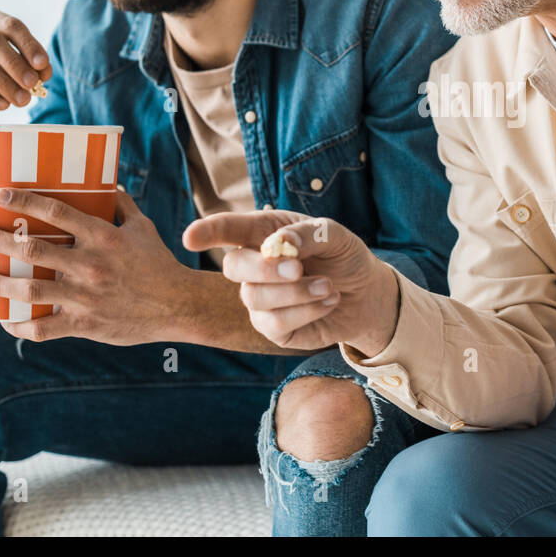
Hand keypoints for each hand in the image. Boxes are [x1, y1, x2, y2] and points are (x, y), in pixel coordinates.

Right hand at [0, 3, 51, 121]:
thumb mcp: (10, 65)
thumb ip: (28, 64)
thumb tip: (43, 72)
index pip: (9, 24)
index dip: (29, 45)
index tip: (43, 66)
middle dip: (15, 63)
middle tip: (33, 84)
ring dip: (4, 82)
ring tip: (22, 100)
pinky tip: (3, 104)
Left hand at [0, 187, 192, 344]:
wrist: (178, 305)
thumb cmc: (159, 264)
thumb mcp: (143, 228)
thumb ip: (121, 206)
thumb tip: (106, 184)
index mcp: (102, 237)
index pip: (55, 212)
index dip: (24, 201)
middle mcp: (89, 265)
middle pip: (31, 249)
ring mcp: (84, 297)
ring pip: (28, 289)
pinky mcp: (84, 324)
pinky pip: (43, 328)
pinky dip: (20, 326)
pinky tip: (6, 320)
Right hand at [181, 212, 398, 353]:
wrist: (366, 293)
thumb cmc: (343, 256)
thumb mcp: (334, 235)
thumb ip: (306, 234)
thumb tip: (278, 245)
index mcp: (263, 233)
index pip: (227, 229)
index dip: (206, 232)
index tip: (190, 238)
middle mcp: (254, 264)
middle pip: (233, 266)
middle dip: (263, 268)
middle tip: (299, 268)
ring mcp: (259, 297)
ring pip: (254, 297)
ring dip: (295, 292)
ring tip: (329, 286)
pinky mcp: (272, 327)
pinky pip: (274, 322)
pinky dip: (306, 311)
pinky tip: (328, 300)